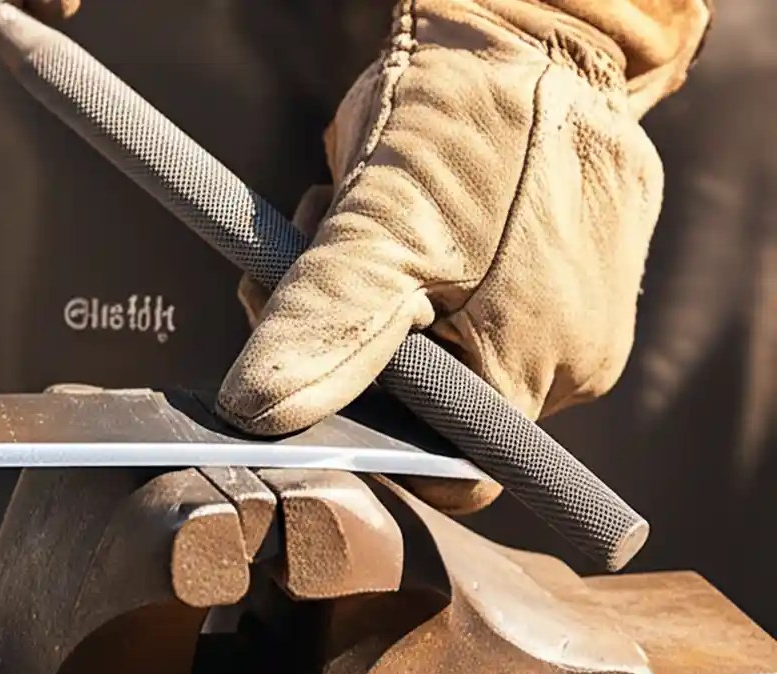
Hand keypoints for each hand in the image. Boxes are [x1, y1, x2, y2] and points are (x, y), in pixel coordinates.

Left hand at [219, 0, 672, 447]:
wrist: (531, 30)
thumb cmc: (464, 121)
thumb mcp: (381, 225)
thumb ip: (326, 324)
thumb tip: (260, 411)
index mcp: (540, 370)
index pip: (446, 469)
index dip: (367, 433)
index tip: (310, 368)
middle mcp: (570, 358)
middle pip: (433, 404)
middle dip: (353, 340)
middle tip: (312, 259)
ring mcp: (575, 311)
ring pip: (437, 345)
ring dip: (371, 293)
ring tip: (351, 217)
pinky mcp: (565, 270)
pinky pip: (467, 300)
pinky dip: (409, 266)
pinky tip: (391, 212)